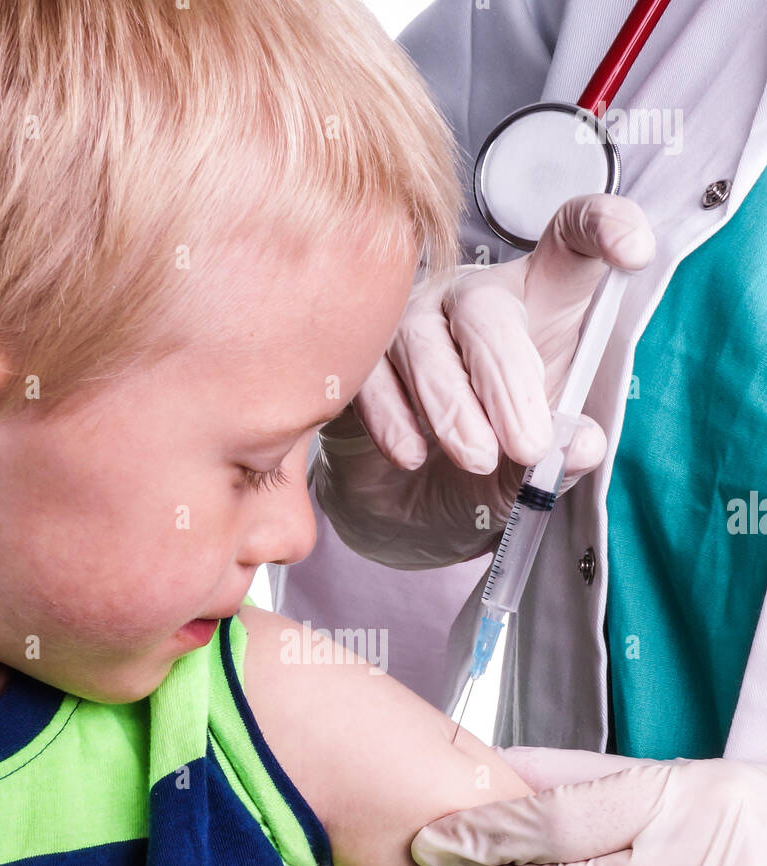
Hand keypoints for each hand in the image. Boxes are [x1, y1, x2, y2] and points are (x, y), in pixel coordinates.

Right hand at [313, 193, 654, 568]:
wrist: (411, 511)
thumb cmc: (485, 469)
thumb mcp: (534, 468)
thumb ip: (562, 456)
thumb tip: (581, 444)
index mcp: (537, 304)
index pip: (570, 242)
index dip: (602, 228)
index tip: (634, 250)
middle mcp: (471, 301)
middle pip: (486, 310)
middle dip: (507, 382)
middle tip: (527, 445)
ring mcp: (407, 324)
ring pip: (421, 341)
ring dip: (452, 407)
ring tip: (476, 460)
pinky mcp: (356, 358)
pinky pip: (369, 374)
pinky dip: (394, 417)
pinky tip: (412, 455)